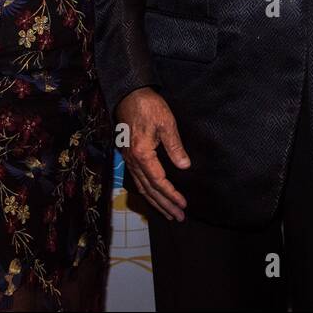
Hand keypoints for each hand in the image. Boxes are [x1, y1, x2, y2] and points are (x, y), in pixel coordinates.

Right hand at [116, 87, 189, 220]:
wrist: (129, 95)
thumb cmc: (149, 107)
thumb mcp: (167, 124)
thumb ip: (175, 147)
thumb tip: (185, 167)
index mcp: (142, 154)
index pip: (158, 181)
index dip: (171, 195)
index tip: (183, 205)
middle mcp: (132, 161)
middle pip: (149, 190)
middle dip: (164, 205)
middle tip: (179, 218)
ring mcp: (128, 160)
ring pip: (142, 187)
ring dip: (156, 202)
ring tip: (169, 213)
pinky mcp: (128, 156)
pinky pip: (138, 180)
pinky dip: (147, 192)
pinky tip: (154, 197)